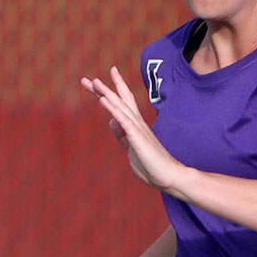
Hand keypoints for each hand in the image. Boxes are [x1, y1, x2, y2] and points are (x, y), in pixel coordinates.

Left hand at [81, 66, 186, 193]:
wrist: (168, 175)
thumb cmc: (151, 165)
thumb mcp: (131, 148)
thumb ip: (122, 135)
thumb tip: (112, 121)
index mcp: (135, 126)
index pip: (120, 105)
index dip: (109, 93)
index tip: (97, 83)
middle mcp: (137, 123)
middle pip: (119, 100)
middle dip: (104, 89)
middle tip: (88, 80)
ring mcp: (137, 128)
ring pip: (120, 106)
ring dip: (107, 93)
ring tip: (95, 82)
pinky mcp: (137, 137)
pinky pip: (123, 120)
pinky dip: (113, 109)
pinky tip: (103, 100)